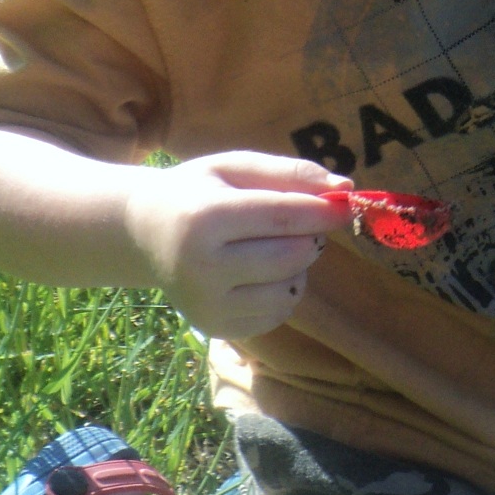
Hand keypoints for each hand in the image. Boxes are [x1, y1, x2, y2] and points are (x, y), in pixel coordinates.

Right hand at [123, 151, 350, 338]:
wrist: (145, 233)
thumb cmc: (200, 191)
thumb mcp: (236, 167)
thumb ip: (291, 173)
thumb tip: (347, 187)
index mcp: (205, 219)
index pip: (283, 217)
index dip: (324, 211)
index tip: (349, 203)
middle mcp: (202, 268)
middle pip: (292, 256)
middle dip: (311, 236)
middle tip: (301, 221)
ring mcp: (207, 305)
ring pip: (291, 288)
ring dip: (299, 264)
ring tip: (273, 245)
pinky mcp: (216, 328)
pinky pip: (278, 313)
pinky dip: (285, 289)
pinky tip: (260, 271)